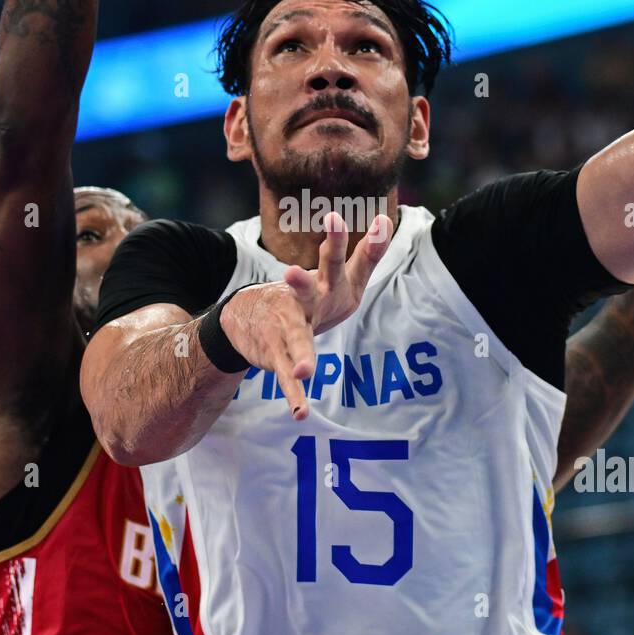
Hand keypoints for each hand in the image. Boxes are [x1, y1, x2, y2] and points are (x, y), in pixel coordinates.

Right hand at [220, 213, 393, 420]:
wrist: (245, 319)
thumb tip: (388, 221)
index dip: (368, 245)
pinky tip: (302, 413)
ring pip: (296, 339)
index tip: (383, 222)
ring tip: (305, 370)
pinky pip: (287, 377)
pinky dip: (295, 396)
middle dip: (314, 268)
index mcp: (327, 283)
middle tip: (305, 257)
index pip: (349, 261)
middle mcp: (306, 299)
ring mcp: (288, 326)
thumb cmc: (304, 300)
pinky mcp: (276, 353)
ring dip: (301, 353)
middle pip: (314, 283)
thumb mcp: (334, 279)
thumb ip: (363, 257)